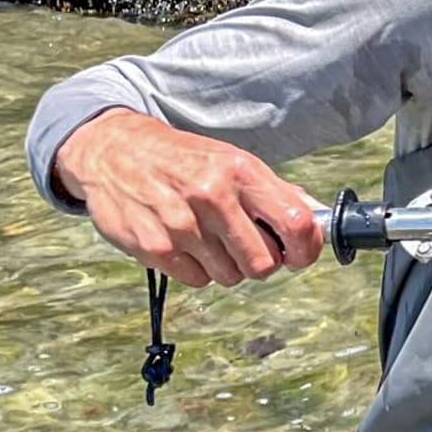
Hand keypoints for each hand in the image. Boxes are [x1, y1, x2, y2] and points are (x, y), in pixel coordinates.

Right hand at [54, 108, 324, 287]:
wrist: (115, 151)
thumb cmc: (184, 159)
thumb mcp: (234, 161)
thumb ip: (276, 192)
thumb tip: (317, 218)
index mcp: (242, 172)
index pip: (296, 223)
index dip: (306, 249)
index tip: (300, 255)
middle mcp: (214, 196)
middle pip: (263, 263)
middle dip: (262, 263)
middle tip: (248, 248)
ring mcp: (182, 224)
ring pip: (229, 276)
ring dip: (226, 266)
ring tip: (211, 239)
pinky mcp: (154, 247)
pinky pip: (197, 280)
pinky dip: (197, 270)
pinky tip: (186, 243)